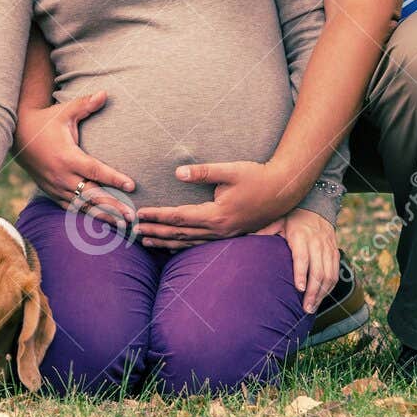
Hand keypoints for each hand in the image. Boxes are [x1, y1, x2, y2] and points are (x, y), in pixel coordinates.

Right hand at [13, 91, 135, 223]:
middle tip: (132, 216)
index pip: (95, 170)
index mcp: (67, 157)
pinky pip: (70, 208)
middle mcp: (61, 176)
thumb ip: (85, 105)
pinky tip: (103, 224)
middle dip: (112, 206)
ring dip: (102, 216)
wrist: (18, 135)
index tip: (132, 185)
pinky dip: (86, 216)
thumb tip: (105, 93)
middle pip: (91, 195)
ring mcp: (55, 187)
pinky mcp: (51, 192)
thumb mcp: (64, 111)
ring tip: (123, 226)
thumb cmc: (46, 122)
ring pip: (82, 206)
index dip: (114, 178)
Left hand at [135, 160, 301, 248]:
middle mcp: (218, 229)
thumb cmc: (257, 177)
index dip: (157, 215)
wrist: (283, 191)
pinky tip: (172, 246)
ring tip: (146, 242)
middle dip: (155, 232)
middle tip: (133, 231)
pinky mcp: (229, 234)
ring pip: (188, 242)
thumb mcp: (231, 170)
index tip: (140, 214)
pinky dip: (183, 245)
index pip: (178, 217)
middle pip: (179, 233)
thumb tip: (178, 173)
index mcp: (216, 214)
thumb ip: (204, 172)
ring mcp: (224, 235)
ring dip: (165, 242)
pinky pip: (200, 244)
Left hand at [259, 209, 338, 312]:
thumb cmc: (292, 218)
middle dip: (313, 291)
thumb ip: (264, 232)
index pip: (302, 257)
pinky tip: (321, 297)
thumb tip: (246, 240)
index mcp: (301, 236)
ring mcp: (327, 248)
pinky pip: (335, 272)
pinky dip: (330, 287)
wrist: (317, 207)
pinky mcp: (335, 252)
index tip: (299, 289)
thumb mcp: (277, 222)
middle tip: (305, 308)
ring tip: (312, 308)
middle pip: (318, 270)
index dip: (302, 273)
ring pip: (329, 274)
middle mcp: (317, 243)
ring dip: (322, 293)